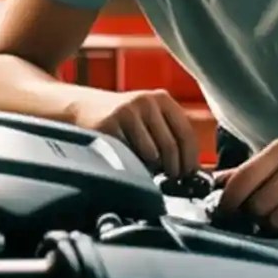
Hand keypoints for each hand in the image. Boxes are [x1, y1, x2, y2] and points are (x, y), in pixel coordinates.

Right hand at [71, 88, 199, 177]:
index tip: (189, 174)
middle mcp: (146, 101)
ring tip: (146, 167)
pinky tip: (128, 161)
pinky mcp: (109, 124)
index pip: (186, 133)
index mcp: (162, 98)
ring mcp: (126, 112)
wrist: (85, 108)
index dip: (190, 158)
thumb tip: (192, 168)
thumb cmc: (124, 119)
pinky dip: (132, 165)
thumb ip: (170, 133)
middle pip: (170, 146)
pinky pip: (129, 155)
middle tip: (170, 179)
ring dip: (151, 168)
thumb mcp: (150, 115)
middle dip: (173, 169)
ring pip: (151, 154)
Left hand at [212, 137, 277, 238]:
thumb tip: (202, 184)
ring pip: (277, 218)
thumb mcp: (261, 171)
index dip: (229, 199)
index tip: (223, 211)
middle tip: (254, 216)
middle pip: (260, 202)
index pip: (245, 176)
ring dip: (270, 226)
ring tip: (273, 219)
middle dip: (252, 215)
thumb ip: (234, 176)